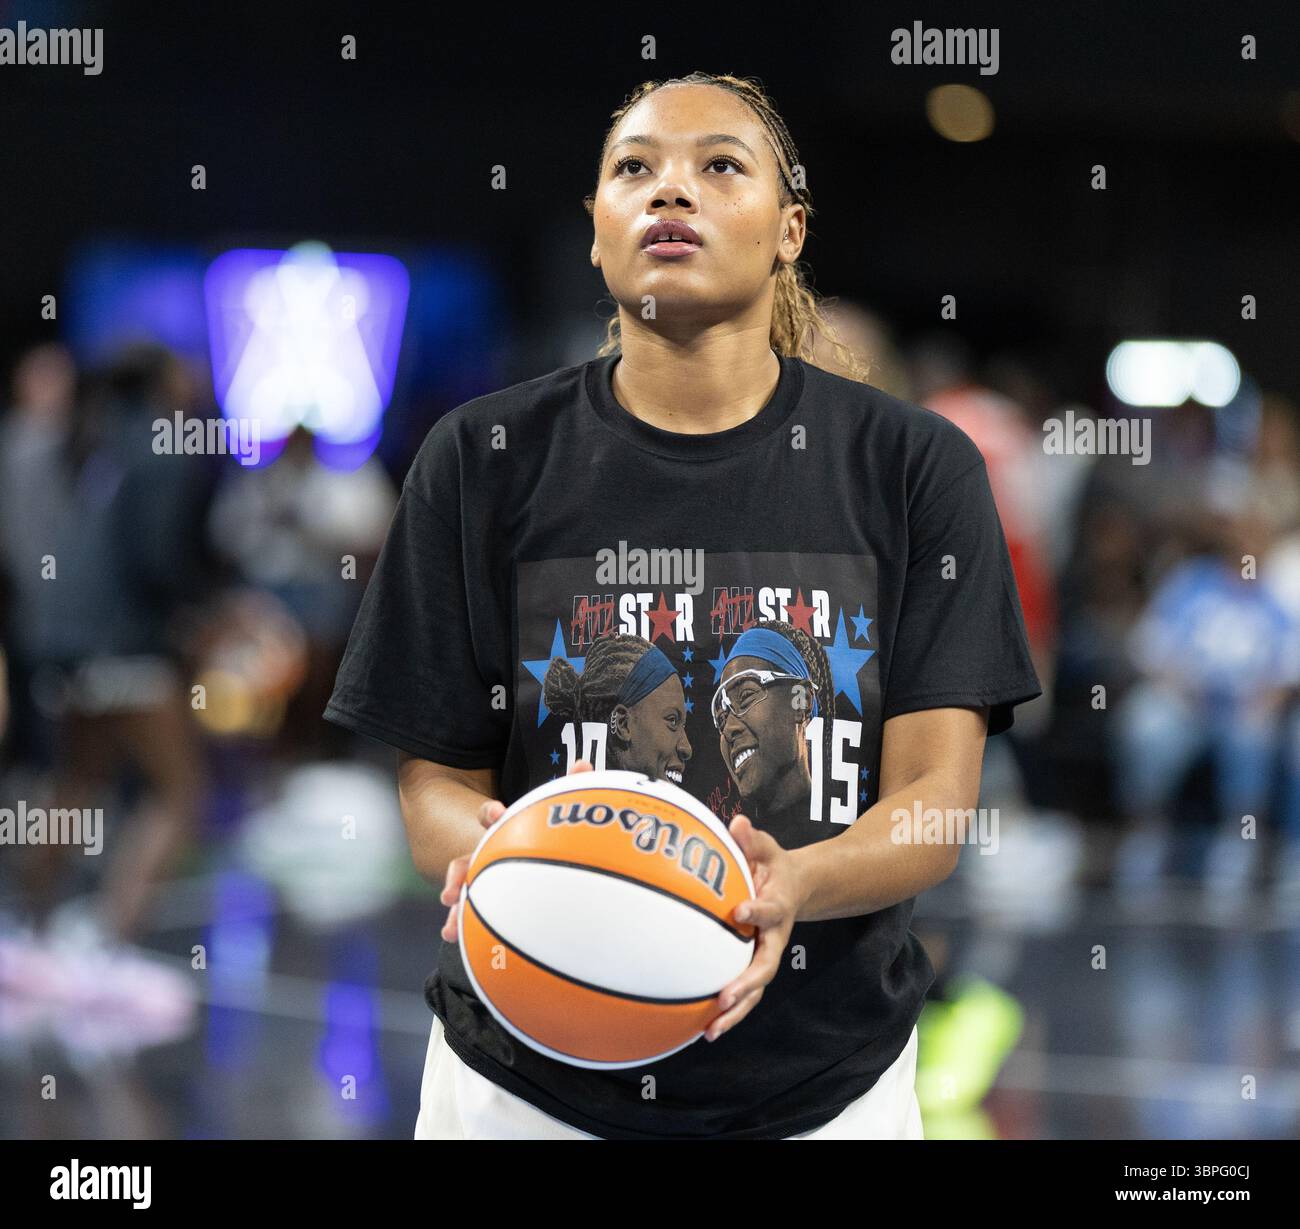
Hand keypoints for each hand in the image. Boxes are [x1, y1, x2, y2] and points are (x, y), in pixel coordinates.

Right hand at [439, 760, 593, 943]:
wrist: (522, 843)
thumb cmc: (543, 827)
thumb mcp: (553, 809)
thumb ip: (569, 787)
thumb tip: (583, 764)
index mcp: (503, 828)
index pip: (490, 817)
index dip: (490, 813)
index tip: (496, 813)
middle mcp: (487, 850)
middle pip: (467, 860)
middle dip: (459, 874)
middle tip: (453, 889)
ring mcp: (482, 875)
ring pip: (465, 889)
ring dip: (456, 905)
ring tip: (450, 924)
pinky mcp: (485, 897)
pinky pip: (470, 909)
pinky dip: (460, 922)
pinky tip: (453, 935)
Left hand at [704, 814, 806, 1042]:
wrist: (797, 887)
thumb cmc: (772, 864)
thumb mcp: (766, 847)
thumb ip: (752, 838)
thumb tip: (737, 822)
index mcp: (778, 905)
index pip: (770, 909)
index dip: (757, 910)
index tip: (739, 910)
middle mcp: (774, 937)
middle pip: (765, 966)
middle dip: (746, 984)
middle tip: (725, 997)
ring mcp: (765, 955)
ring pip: (755, 990)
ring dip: (736, 1011)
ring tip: (710, 1031)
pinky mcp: (754, 966)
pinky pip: (744, 993)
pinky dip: (728, 1012)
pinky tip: (704, 1028)